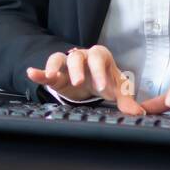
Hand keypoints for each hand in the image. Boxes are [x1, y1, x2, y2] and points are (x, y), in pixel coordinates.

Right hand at [26, 45, 143, 114]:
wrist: (94, 81)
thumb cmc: (107, 80)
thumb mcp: (118, 89)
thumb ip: (126, 101)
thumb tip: (136, 113)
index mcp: (100, 57)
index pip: (99, 58)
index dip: (99, 71)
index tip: (101, 87)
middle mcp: (82, 57)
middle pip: (77, 56)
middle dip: (77, 68)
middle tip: (79, 82)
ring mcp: (67, 64)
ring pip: (60, 59)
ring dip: (56, 67)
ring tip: (52, 76)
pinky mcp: (56, 75)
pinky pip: (46, 69)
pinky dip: (39, 72)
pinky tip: (32, 73)